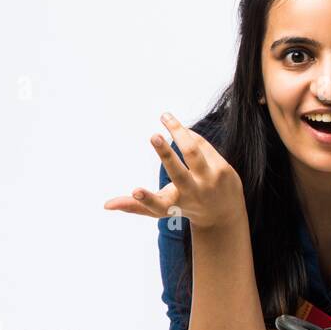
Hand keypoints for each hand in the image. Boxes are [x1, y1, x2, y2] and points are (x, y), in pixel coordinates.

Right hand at [104, 113, 246, 231]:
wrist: (225, 213)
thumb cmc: (185, 206)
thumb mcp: (163, 209)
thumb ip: (135, 206)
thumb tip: (106, 205)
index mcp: (173, 205)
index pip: (157, 205)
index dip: (145, 199)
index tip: (135, 191)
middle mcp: (193, 193)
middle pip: (178, 172)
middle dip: (165, 154)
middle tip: (153, 136)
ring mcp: (210, 181)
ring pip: (193, 151)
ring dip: (178, 131)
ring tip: (164, 116)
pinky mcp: (224, 169)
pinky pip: (203, 146)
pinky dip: (190, 136)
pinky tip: (180, 129)